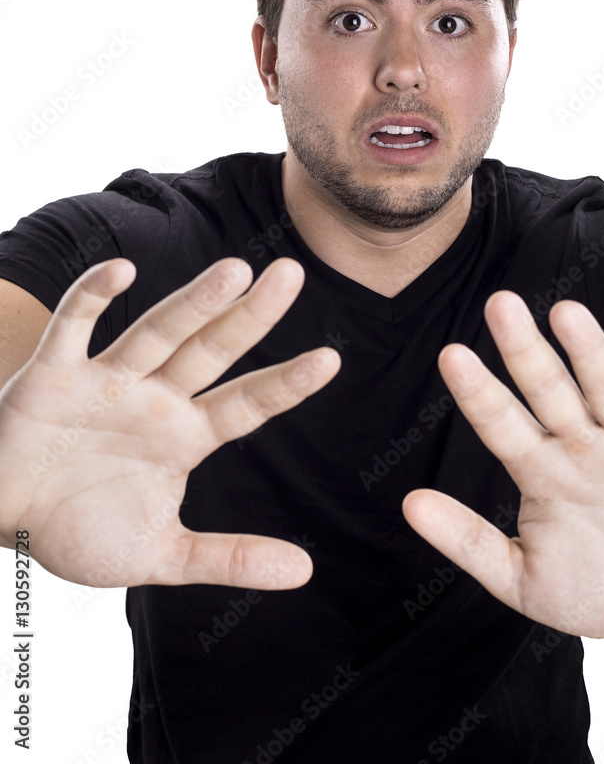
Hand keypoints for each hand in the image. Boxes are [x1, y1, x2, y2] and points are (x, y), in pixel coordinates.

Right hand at [0, 257, 338, 589]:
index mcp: (185, 436)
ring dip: (192, 303)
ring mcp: (106, 383)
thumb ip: (229, 558)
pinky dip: (92, 299)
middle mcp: (154, 399)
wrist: (3, 520)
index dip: (285, 384)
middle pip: (211, 351)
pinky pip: (74, 329)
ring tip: (234, 271)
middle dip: (249, 316)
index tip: (330, 359)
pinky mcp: (54, 376)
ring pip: (156, 333)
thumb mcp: (162, 555)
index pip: (246, 404)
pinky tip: (122, 270)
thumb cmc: (81, 530)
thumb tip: (304, 572)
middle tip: (291, 274)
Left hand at [402, 292, 603, 637]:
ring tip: (566, 312)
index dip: (478, 392)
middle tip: (499, 303)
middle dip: (524, 350)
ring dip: (590, 351)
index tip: (450, 354)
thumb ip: (468, 541)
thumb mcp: (522, 578)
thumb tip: (410, 504)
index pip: (501, 424)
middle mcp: (582, 447)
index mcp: (540, 471)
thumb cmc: (592, 589)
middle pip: (548, 390)